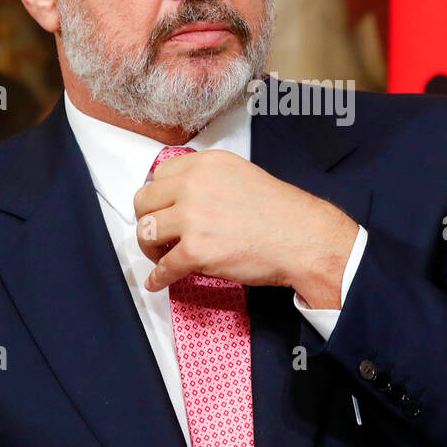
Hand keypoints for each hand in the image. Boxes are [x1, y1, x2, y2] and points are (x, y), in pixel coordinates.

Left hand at [133, 150, 358, 308]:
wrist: (303, 239)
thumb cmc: (281, 213)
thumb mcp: (241, 175)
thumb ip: (209, 180)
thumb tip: (184, 196)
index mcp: (206, 165)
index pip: (160, 175)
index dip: (159, 196)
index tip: (162, 208)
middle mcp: (195, 185)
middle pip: (144, 201)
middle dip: (147, 219)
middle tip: (158, 233)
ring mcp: (193, 218)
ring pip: (146, 231)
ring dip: (149, 247)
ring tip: (161, 256)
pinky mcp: (195, 251)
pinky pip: (163, 268)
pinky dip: (157, 278)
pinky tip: (158, 282)